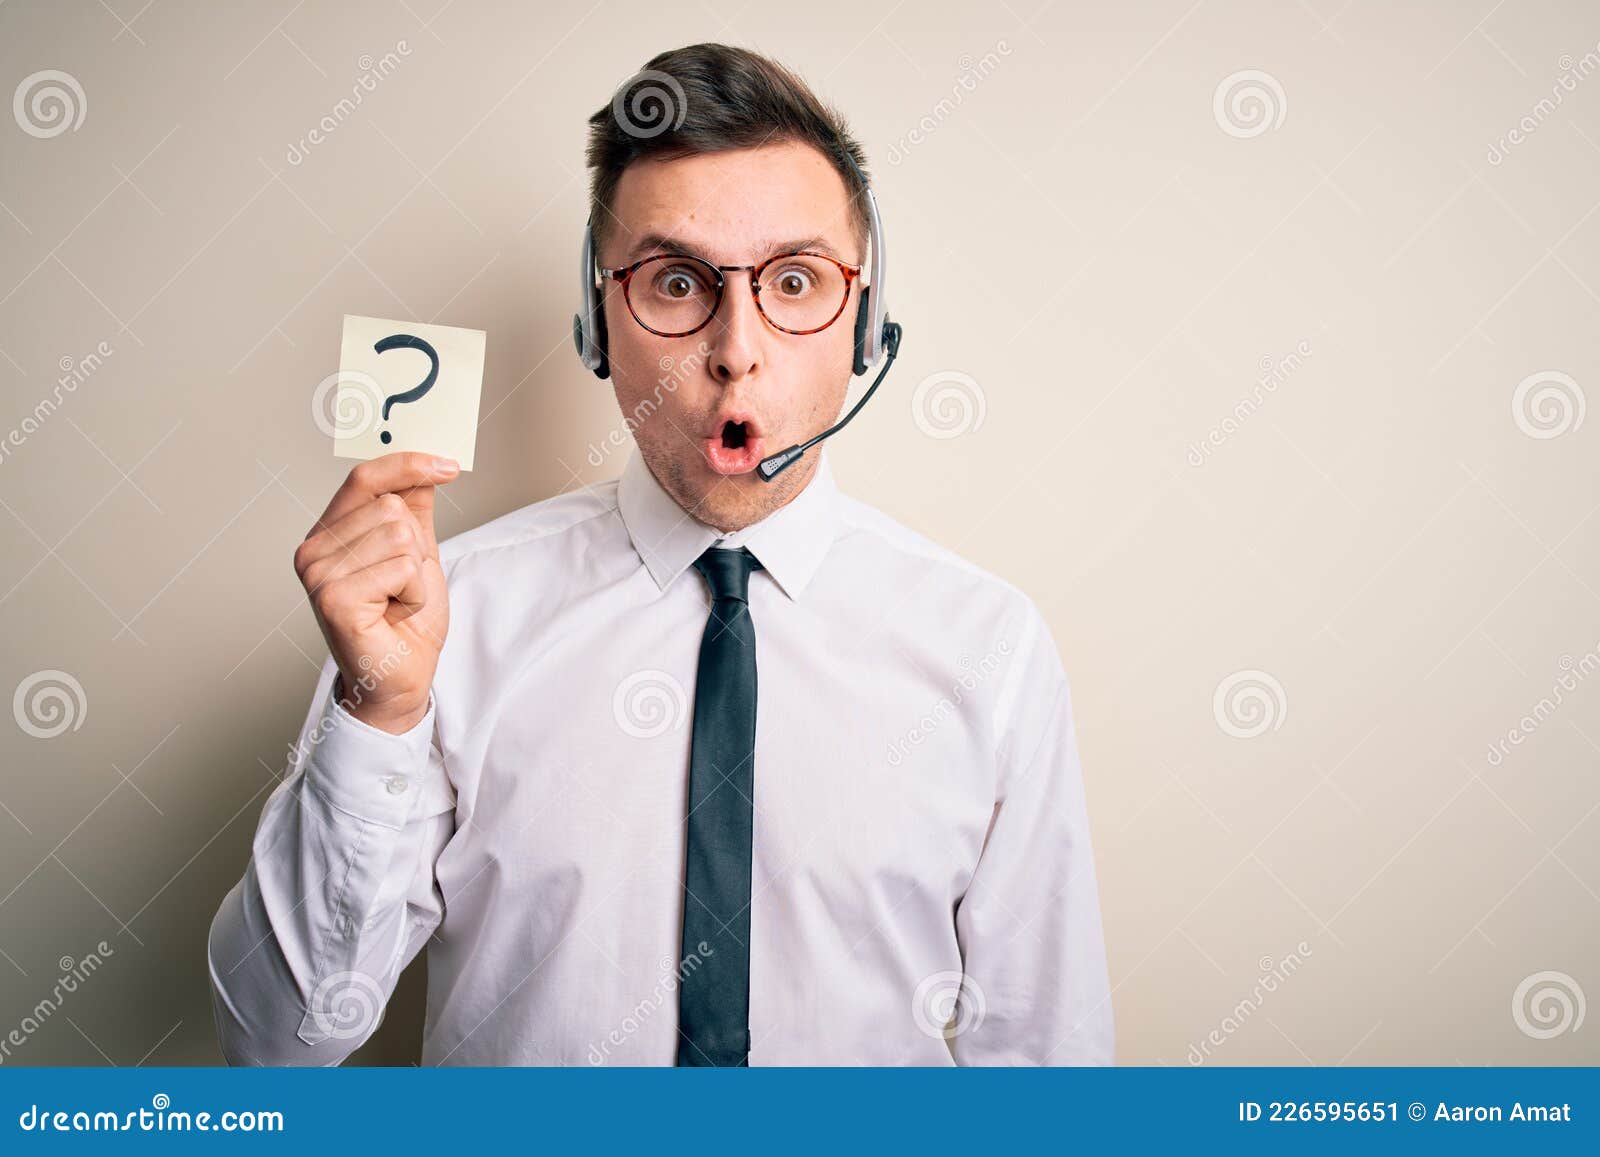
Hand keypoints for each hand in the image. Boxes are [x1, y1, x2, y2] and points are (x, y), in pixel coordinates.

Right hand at [293, 452, 459, 733]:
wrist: (401, 679)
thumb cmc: (404, 622)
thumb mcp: (417, 555)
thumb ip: (413, 510)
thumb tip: (424, 466)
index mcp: (327, 534)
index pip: (365, 479)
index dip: (407, 464)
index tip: (449, 465)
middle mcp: (313, 550)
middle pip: (392, 508)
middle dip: (416, 549)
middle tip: (401, 587)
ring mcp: (318, 574)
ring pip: (401, 536)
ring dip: (415, 574)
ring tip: (396, 602)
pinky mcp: (334, 599)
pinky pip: (401, 568)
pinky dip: (413, 593)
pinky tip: (394, 615)